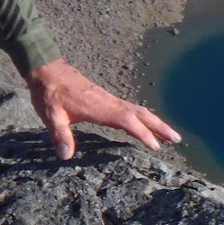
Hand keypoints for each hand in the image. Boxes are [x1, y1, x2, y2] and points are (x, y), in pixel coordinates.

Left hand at [26, 59, 181, 159]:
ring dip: (154, 121)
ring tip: (169, 135)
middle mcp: (108, 102)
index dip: (141, 133)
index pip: (127, 121)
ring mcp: (108, 99)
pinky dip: (141, 117)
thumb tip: (65, 155)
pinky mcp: (104, 98)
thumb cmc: (48, 93)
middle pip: (140, 114)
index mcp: (99, 107)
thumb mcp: (50, 115)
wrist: (45, 69)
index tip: (156, 146)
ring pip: (137, 110)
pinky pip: (129, 108)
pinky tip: (142, 124)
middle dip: (160, 126)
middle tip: (178, 139)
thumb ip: (59, 134)